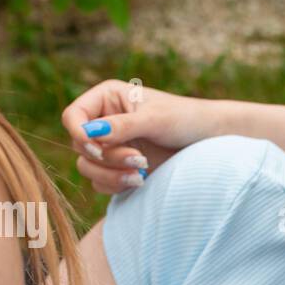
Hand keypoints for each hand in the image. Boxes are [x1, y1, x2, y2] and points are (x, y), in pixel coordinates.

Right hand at [61, 81, 223, 193]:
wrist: (211, 141)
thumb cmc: (186, 119)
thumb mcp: (155, 119)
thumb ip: (122, 126)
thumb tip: (89, 134)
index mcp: (107, 98)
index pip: (73, 116)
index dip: (79, 134)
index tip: (97, 147)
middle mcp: (105, 122)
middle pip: (79, 146)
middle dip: (106, 158)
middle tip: (139, 160)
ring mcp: (112, 146)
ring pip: (88, 167)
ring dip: (111, 175)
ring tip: (142, 174)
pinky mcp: (122, 168)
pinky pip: (103, 183)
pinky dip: (117, 185)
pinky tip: (143, 180)